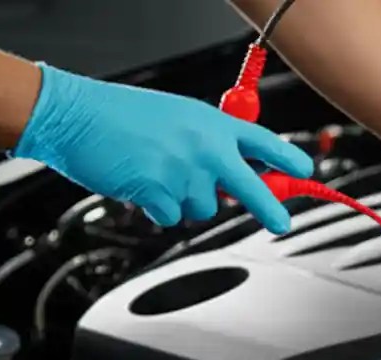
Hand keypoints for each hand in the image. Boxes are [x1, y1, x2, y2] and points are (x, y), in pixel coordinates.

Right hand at [12, 63, 312, 232]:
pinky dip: (158, 207)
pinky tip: (142, 183)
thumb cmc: (120, 114)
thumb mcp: (178, 115)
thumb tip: (235, 170)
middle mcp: (205, 147)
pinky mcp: (161, 193)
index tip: (305, 172)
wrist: (75, 115)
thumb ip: (208, 141)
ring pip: (203, 207)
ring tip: (158, 173)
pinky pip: (172, 216)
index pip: (263, 142)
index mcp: (212, 122)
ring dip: (184, 200)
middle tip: (281, 223)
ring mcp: (184, 171)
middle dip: (270, 209)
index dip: (288, 159)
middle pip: (252, 187)